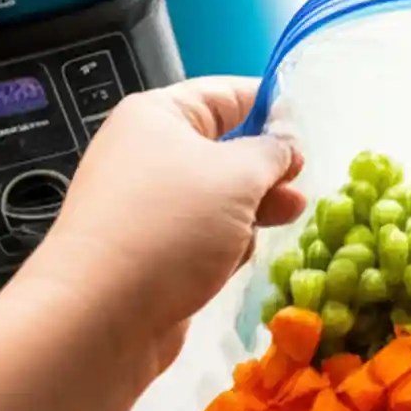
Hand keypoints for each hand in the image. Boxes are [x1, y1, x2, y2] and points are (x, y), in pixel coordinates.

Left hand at [19, 76, 305, 368]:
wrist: (100, 316)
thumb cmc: (170, 227)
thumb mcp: (237, 176)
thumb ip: (271, 152)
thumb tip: (285, 142)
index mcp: (158, 117)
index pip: (225, 95)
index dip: (270, 106)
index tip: (309, 128)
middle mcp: (148, 155)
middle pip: (224, 149)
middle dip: (267, 167)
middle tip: (300, 183)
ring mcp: (148, 207)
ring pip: (218, 198)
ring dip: (253, 208)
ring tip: (288, 217)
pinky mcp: (152, 253)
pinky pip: (202, 236)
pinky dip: (226, 243)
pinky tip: (240, 257)